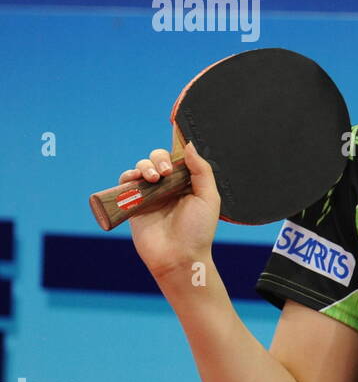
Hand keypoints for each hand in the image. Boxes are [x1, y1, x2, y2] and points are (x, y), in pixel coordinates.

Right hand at [119, 123, 222, 279]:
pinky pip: (126, 183)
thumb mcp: (208, 198)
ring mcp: (151, 194)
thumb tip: (189, 145)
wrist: (178, 257)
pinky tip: (134, 179)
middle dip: (158, 160)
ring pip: (141, 168)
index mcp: (188, 183)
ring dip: (144, 166)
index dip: (176, 143)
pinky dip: (128, 176)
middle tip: (163, 174)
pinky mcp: (134, 204)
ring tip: (151, 178)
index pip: (180, 158)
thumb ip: (201, 171)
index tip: (176, 124)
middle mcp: (168, 186)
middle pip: (158, 159)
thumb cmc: (197, 230)